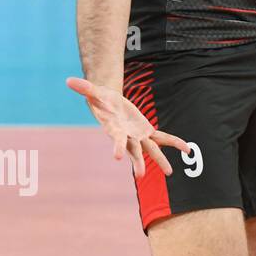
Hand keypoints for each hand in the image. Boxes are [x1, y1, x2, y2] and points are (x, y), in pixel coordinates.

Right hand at [65, 76, 190, 176]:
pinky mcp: (146, 131)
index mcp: (114, 128)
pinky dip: (174, 142)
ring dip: (160, 160)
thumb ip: (84, 87)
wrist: (109, 103)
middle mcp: (127, 136)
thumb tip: (68, 80)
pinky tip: (187, 149)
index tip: (117, 158)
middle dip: (138, 162)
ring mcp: (138, 135)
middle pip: (134, 150)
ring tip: (170, 172)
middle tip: (141, 175)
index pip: (116, 139)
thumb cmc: (100, 99)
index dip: (117, 146)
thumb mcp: (94, 91)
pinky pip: (163, 138)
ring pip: (151, 148)